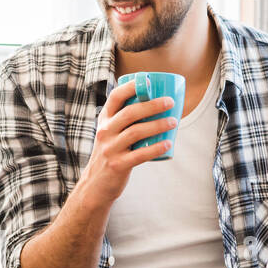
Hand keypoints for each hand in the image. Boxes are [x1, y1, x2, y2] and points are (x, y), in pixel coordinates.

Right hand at [77, 79, 177, 205]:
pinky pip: (140, 154)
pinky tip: (167, 144)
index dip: (131, 86)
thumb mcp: (109, 135)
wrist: (94, 186)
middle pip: (130, 113)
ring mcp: (110, 149)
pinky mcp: (117, 165)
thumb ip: (123, 122)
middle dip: (152, 105)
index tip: (149, 81)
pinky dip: (156, 149)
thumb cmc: (109, 156)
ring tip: (173, 122)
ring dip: (157, 125)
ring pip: (136, 132)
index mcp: (104, 121)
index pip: (115, 97)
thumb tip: (154, 106)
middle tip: (170, 103)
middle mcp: (105, 132)